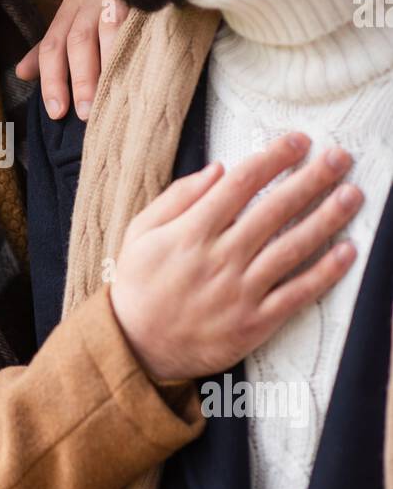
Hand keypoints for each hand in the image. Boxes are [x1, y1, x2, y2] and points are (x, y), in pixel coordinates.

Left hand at [15, 0, 126, 120]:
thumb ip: (50, 49)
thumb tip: (21, 73)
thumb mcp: (77, 22)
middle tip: (85, 113)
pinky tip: (137, 72)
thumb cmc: (108, 5)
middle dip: (80, 79)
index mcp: (71, 7)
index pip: (52, 46)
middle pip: (78, 40)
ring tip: (109, 99)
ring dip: (108, 67)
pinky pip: (139, 25)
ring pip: (109, 31)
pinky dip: (135, 49)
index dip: (51, 80)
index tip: (56, 112)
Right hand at [110, 134, 361, 381]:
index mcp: (192, 232)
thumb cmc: (138, 284)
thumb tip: (218, 168)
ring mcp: (240, 291)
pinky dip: (324, 273)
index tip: (298, 141)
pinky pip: (296, 293)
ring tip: (352, 195)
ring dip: (326, 218)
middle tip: (340, 158)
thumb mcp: (140, 232)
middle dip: (312, 179)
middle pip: (275, 209)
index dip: (274, 158)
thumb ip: (177, 197)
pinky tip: (346, 252)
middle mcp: (221, 258)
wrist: (137, 346)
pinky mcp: (254, 322)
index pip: (242, 183)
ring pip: (292, 248)